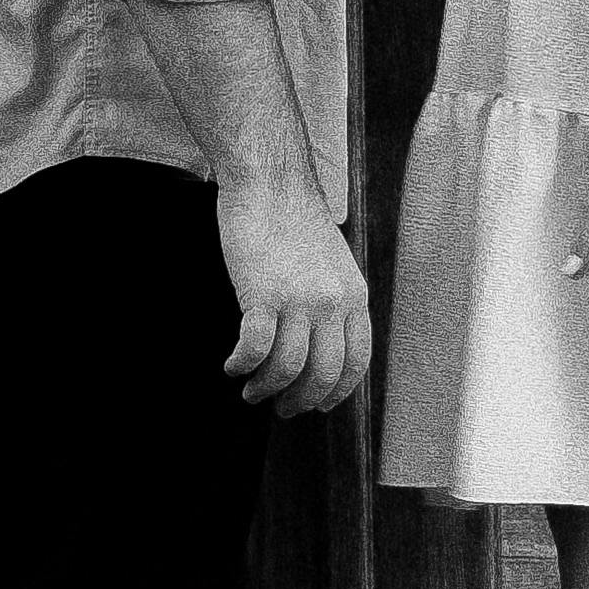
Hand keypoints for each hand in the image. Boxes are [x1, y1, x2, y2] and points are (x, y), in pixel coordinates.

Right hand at [218, 171, 373, 416]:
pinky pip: (255, 350)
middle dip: (301, 401)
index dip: (337, 391)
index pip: (356, 361)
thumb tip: (321, 342)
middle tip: (281, 408)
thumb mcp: (332, 261)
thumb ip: (333, 299)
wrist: (270, 180)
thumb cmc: (293, 216)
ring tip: (252, 390)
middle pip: (323, 375)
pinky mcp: (263, 295)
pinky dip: (242, 365)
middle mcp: (332, 301)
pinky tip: (233, 365)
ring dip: (266, 389)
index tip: (319, 404)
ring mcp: (299, 300)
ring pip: (287, 370)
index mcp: (353, 294)